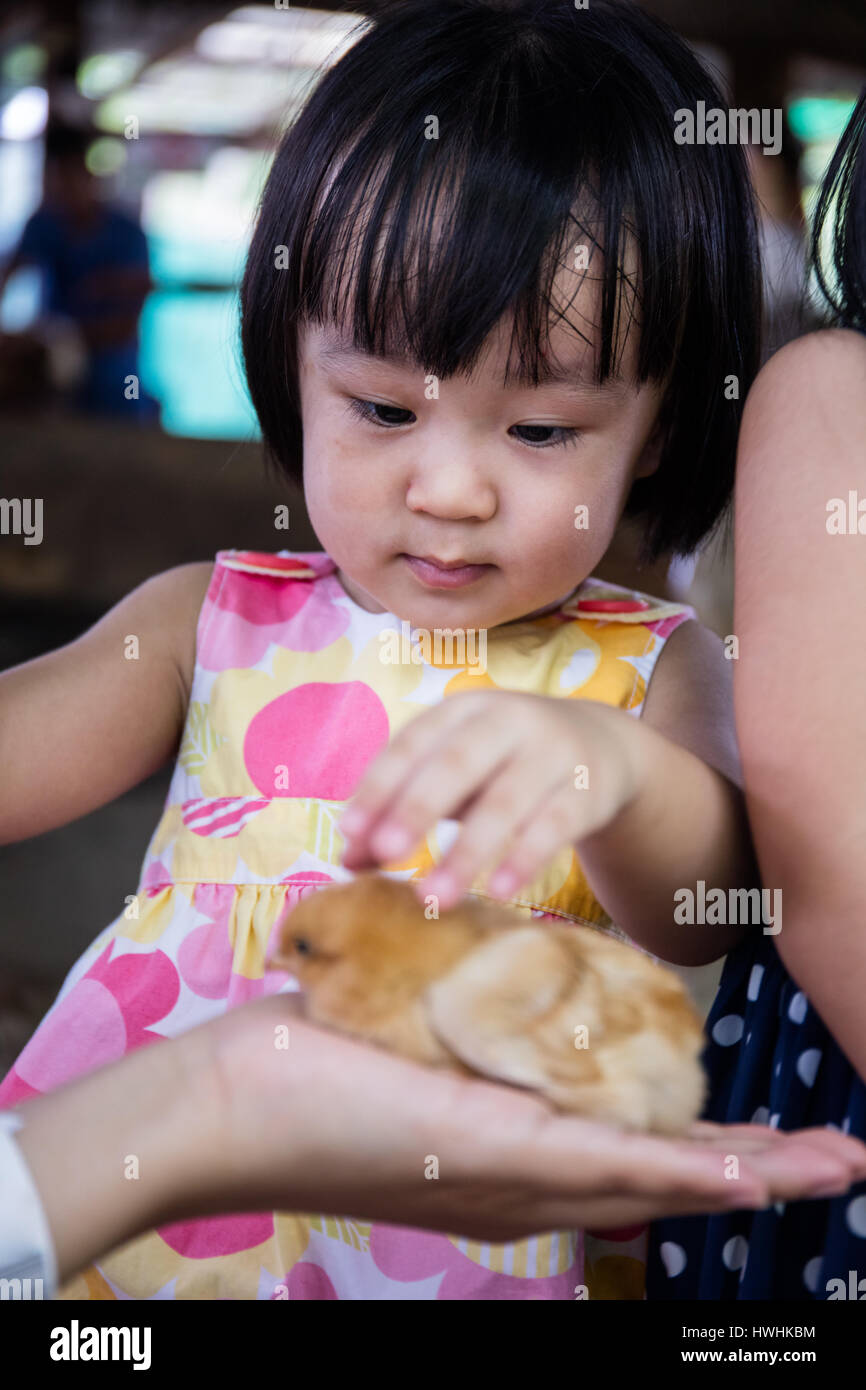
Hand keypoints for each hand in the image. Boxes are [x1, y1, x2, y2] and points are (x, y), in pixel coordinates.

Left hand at [20, 992, 865, 1286]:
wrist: (230, 1101)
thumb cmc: (303, 1065)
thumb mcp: (405, 1034)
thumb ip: (457, 1024)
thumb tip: (488, 984)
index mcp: (504, 1155)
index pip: (621, 1155)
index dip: (698, 1153)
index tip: (758, 1145)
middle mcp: (521, 1183)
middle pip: (661, 1182)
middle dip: (752, 1172)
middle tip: (835, 1166)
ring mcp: (515, 1176)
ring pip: (657, 1183)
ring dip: (749, 1174)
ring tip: (828, 1169)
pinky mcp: (498, 1158)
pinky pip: (612, 1172)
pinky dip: (687, 1175)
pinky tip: (748, 1175)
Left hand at [339, 689, 641, 910]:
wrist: (602, 745)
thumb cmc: (503, 765)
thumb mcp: (454, 775)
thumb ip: (399, 811)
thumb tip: (346, 863)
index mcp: (462, 709)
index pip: (412, 743)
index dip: (379, 787)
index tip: (348, 833)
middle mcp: (508, 720)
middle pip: (457, 763)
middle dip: (416, 808)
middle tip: (384, 854)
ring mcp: (552, 752)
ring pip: (505, 802)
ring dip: (467, 852)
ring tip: (433, 897)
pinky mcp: (587, 789)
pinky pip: (554, 826)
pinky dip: (524, 859)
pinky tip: (498, 891)